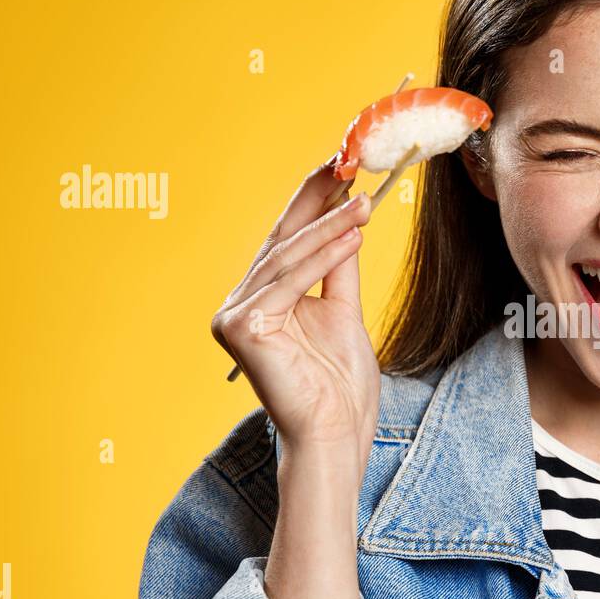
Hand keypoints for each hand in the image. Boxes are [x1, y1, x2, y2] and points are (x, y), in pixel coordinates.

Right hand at [211, 162, 378, 452]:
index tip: (341, 167)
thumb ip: (337, 267)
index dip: (313, 202)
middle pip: (282, 241)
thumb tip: (347, 220)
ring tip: (365, 202)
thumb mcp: (342, 311)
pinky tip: (354, 236)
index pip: (286, 241)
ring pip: (288, 258)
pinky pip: (290, 281)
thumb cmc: (339, 385)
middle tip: (349, 166)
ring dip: (330, 226)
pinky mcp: (241, 327)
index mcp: (260, 299)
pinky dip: (324, 256)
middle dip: (318, 201)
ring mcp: (234, 316)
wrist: (335, 432)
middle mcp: (239, 304)